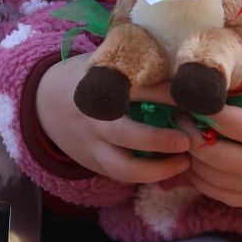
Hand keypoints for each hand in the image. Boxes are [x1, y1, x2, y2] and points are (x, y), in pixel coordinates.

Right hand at [35, 54, 192, 183]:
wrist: (43, 102)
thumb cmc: (88, 77)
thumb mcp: (107, 64)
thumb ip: (138, 68)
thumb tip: (186, 70)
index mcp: (102, 87)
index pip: (139, 91)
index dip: (170, 96)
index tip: (197, 100)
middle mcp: (95, 118)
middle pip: (127, 135)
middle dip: (159, 140)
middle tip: (189, 140)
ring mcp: (91, 145)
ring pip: (122, 167)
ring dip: (156, 170)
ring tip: (184, 163)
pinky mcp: (91, 163)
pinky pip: (119, 176)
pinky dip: (145, 176)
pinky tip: (168, 170)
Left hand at [180, 95, 241, 206]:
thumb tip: (223, 78)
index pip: (223, 121)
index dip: (198, 106)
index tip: (185, 93)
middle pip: (206, 153)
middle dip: (186, 131)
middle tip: (181, 114)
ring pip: (205, 176)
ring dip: (188, 154)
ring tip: (185, 134)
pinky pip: (213, 193)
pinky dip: (197, 176)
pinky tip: (194, 159)